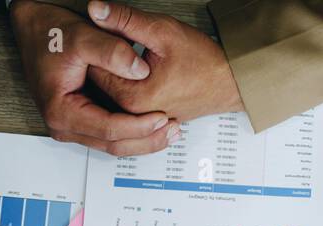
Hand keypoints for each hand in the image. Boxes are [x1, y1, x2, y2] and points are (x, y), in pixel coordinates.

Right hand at [10, 0, 179, 154]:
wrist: (34, 27)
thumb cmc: (50, 32)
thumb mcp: (82, 36)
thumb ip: (112, 51)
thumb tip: (140, 69)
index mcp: (61, 111)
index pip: (109, 129)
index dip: (139, 126)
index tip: (163, 117)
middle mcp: (63, 125)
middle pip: (114, 145)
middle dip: (147, 140)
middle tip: (174, 131)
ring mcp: (72, 126)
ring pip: (114, 144)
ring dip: (143, 139)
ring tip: (171, 132)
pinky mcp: (81, 120)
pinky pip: (111, 134)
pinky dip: (133, 131)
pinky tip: (154, 126)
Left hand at [85, 1, 243, 121]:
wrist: (230, 83)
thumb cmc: (204, 62)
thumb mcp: (162, 31)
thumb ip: (125, 20)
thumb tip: (96, 10)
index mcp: (132, 96)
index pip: (92, 67)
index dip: (95, 44)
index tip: (104, 30)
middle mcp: (133, 114)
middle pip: (99, 81)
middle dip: (102, 58)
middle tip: (115, 37)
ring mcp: (140, 118)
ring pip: (110, 89)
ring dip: (113, 68)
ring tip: (129, 50)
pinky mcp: (147, 117)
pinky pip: (124, 97)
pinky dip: (124, 79)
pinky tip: (135, 66)